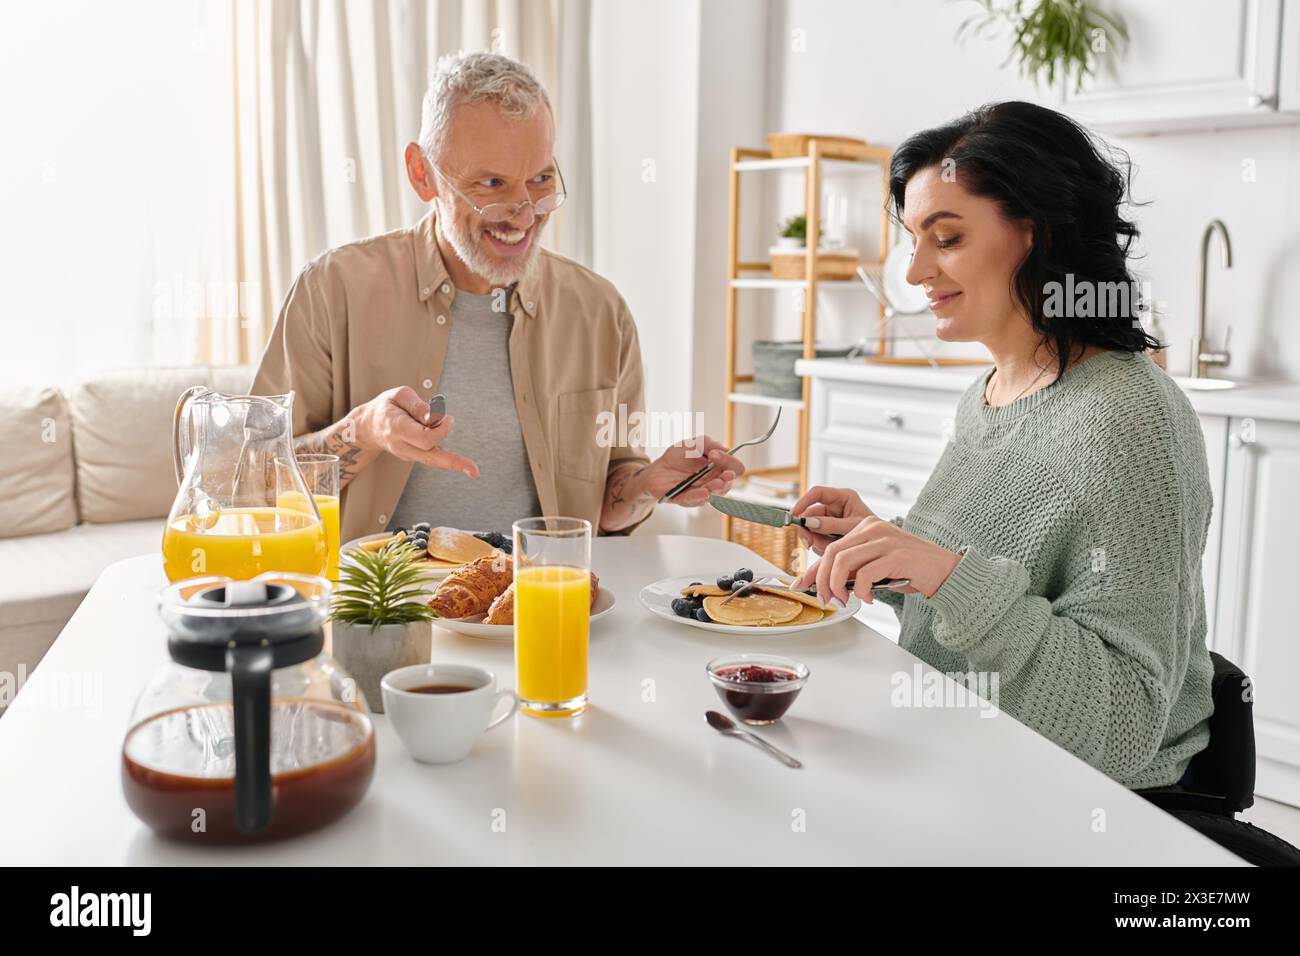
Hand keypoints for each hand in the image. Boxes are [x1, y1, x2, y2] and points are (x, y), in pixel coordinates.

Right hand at [353, 386, 479, 476]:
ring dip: (453, 460)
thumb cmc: (386, 407)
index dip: (441, 429)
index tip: (449, 418)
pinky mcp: (413, 456)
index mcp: (397, 428)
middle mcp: (402, 446)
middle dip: (454, 462)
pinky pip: (432, 455)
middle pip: (431, 457)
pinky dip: (444, 452)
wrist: (368, 427)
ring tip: (471, 468)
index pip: (424, 437)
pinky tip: (455, 454)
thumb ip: (418, 405)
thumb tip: (436, 417)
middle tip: (475, 472)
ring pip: (434, 460)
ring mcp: (407, 454)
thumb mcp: (399, 396)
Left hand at [636, 436, 744, 506]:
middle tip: (725, 475)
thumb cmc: (678, 457)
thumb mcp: (694, 443)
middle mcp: (713, 481)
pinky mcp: (686, 499)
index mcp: (719, 468)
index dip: (730, 462)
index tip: (715, 454)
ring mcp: (701, 492)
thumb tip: (726, 449)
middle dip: (727, 480)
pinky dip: (699, 497)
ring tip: (716, 484)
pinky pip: (694, 501)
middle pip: (728, 484)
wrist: (657, 468)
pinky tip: (704, 493)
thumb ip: (709, 443)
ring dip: (716, 489)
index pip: (735, 468)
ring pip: (714, 495)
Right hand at [790, 485, 872, 554]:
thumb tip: (810, 522)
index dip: (803, 501)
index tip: (795, 514)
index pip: (817, 493)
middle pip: (810, 513)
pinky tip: (831, 551)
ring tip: (829, 548)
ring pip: (811, 528)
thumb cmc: (875, 533)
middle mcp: (834, 507)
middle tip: (809, 542)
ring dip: (815, 540)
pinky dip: (820, 547)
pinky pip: (816, 539)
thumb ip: (832, 524)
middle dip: (808, 529)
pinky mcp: (828, 534)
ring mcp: (830, 521)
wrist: (882, 550)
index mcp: (842, 498)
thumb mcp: (853, 527)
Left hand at [792, 515, 961, 605]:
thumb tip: (822, 585)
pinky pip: (866, 574)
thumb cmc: (908, 570)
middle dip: (823, 580)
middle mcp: (872, 528)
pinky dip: (862, 590)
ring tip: (845, 599)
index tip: (801, 586)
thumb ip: (851, 570)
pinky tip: (869, 598)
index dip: (812, 570)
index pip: (830, 547)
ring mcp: (885, 539)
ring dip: (838, 585)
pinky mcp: (896, 555)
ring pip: (843, 561)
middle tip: (827, 599)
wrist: (944, 570)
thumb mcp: (874, 567)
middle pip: (832, 553)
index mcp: (865, 527)